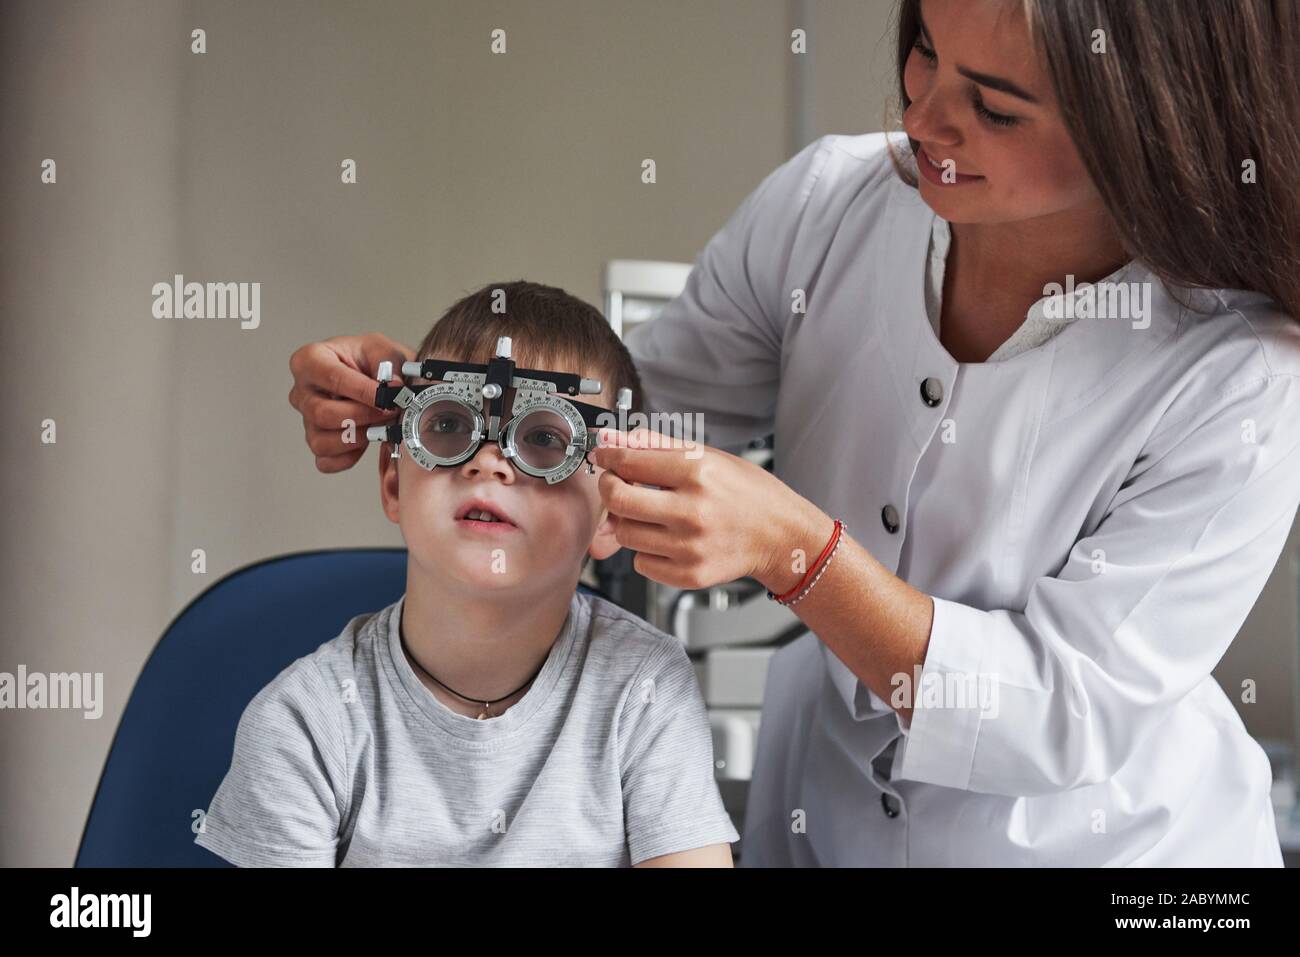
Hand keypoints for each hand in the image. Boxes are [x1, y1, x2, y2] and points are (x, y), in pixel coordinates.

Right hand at [288, 333, 414, 472]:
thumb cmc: (370, 360)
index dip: (363, 391)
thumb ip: (390, 364)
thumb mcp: (382, 349)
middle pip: (321, 414)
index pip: (331, 378)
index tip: (387, 398)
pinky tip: (365, 440)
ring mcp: (306, 419)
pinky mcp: (317, 442)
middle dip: (362, 417)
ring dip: (357, 438)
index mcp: (311, 360)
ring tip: (377, 425)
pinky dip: (349, 457)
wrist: (376, 376)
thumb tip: (393, 388)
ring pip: (321, 441)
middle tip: (388, 412)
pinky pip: (326, 461)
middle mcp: (302, 391)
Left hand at [591, 428, 834, 592]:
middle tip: (619, 484)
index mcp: (698, 473)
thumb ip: (654, 444)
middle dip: (610, 488)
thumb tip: (611, 437)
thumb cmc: (747, 493)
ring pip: (626, 533)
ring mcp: (690, 547)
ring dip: (630, 521)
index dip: (609, 456)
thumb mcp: (707, 456)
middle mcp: (693, 511)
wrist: (782, 536)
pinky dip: (647, 551)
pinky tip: (669, 539)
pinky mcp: (690, 575)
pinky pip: (641, 563)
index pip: (629, 461)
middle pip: (618, 499)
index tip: (606, 455)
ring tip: (654, 514)